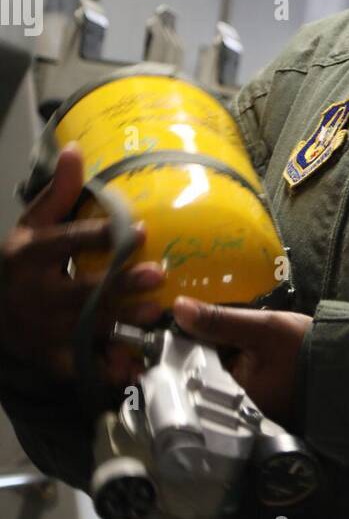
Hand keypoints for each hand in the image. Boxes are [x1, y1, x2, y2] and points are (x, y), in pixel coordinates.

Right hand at [0, 143, 164, 385]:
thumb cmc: (19, 264)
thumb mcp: (30, 226)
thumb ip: (58, 193)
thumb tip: (76, 150)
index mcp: (30, 255)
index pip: (67, 244)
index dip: (102, 238)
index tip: (138, 230)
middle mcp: (36, 293)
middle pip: (82, 290)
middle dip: (120, 284)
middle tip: (158, 275)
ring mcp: (43, 329)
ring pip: (86, 327)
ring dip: (122, 323)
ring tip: (155, 315)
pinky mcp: (50, 358)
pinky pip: (80, 366)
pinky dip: (105, 368)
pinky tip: (132, 367)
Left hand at [172, 297, 312, 428]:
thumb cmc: (306, 350)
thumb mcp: (261, 328)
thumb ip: (219, 320)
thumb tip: (179, 307)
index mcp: (231, 396)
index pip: (195, 365)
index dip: (193, 338)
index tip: (196, 319)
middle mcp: (239, 407)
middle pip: (211, 368)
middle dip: (216, 344)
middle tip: (230, 323)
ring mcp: (254, 406)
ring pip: (229, 369)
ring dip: (232, 349)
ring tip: (247, 331)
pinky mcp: (269, 400)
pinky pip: (247, 375)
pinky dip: (248, 359)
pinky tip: (259, 346)